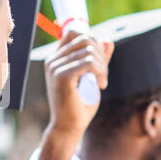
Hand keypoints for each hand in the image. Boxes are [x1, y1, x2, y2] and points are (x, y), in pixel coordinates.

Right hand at [40, 27, 113, 159]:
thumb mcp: (92, 78)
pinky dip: (100, 72)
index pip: (74, 31)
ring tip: (102, 82)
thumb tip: (107, 39)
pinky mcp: (61, 76)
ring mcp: (55, 66)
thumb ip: (98, 59)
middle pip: (85, 37)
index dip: (93, 40)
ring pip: (89, 50)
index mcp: (57, 58)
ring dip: (103, 65)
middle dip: (101, 53)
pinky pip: (88, 62)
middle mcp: (53, 59)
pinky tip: (101, 85)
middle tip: (103, 74)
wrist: (69, 127)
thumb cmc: (80, 105)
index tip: (100, 61)